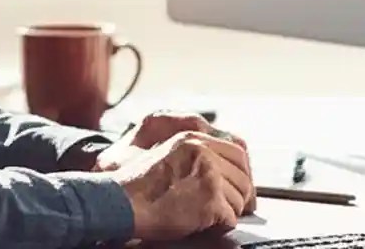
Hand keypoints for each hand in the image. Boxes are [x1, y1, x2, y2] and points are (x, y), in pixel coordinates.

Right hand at [96, 112, 255, 214]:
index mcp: (191, 138)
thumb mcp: (161, 152)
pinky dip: (220, 226)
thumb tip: (220, 166)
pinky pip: (231, 218)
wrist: (121, 202)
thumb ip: (190, 152)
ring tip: (209, 217)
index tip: (239, 186)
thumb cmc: (133, 184)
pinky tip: (204, 225)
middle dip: (241, 195)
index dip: (242, 173)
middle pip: (244, 176)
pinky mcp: (209, 198)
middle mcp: (203, 152)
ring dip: (229, 212)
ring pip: (240, 198)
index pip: (237, 151)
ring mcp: (208, 174)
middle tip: (234, 208)